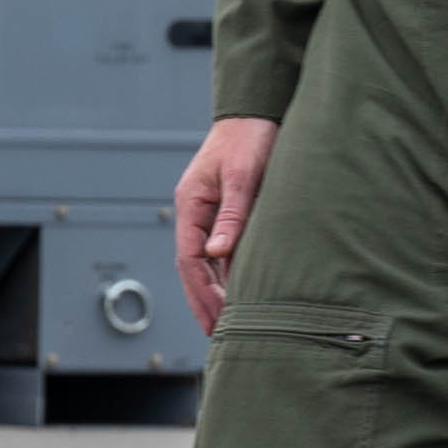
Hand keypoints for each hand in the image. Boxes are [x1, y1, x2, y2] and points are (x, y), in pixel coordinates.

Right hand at [172, 115, 278, 334]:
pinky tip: (242, 292)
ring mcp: (211, 213)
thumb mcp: (242, 176)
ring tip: (229, 323)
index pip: (189, 259)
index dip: (201, 291)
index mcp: (191, 205)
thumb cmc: (250, 139)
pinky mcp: (229, 212)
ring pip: (208, 262)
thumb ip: (232, 214)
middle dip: (204, 300)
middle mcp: (197, 213)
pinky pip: (225, 250)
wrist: (258, 113)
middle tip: (218, 335)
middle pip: (194, 267)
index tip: (218, 317)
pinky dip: (230, 273)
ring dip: (216, 291)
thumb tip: (217, 254)